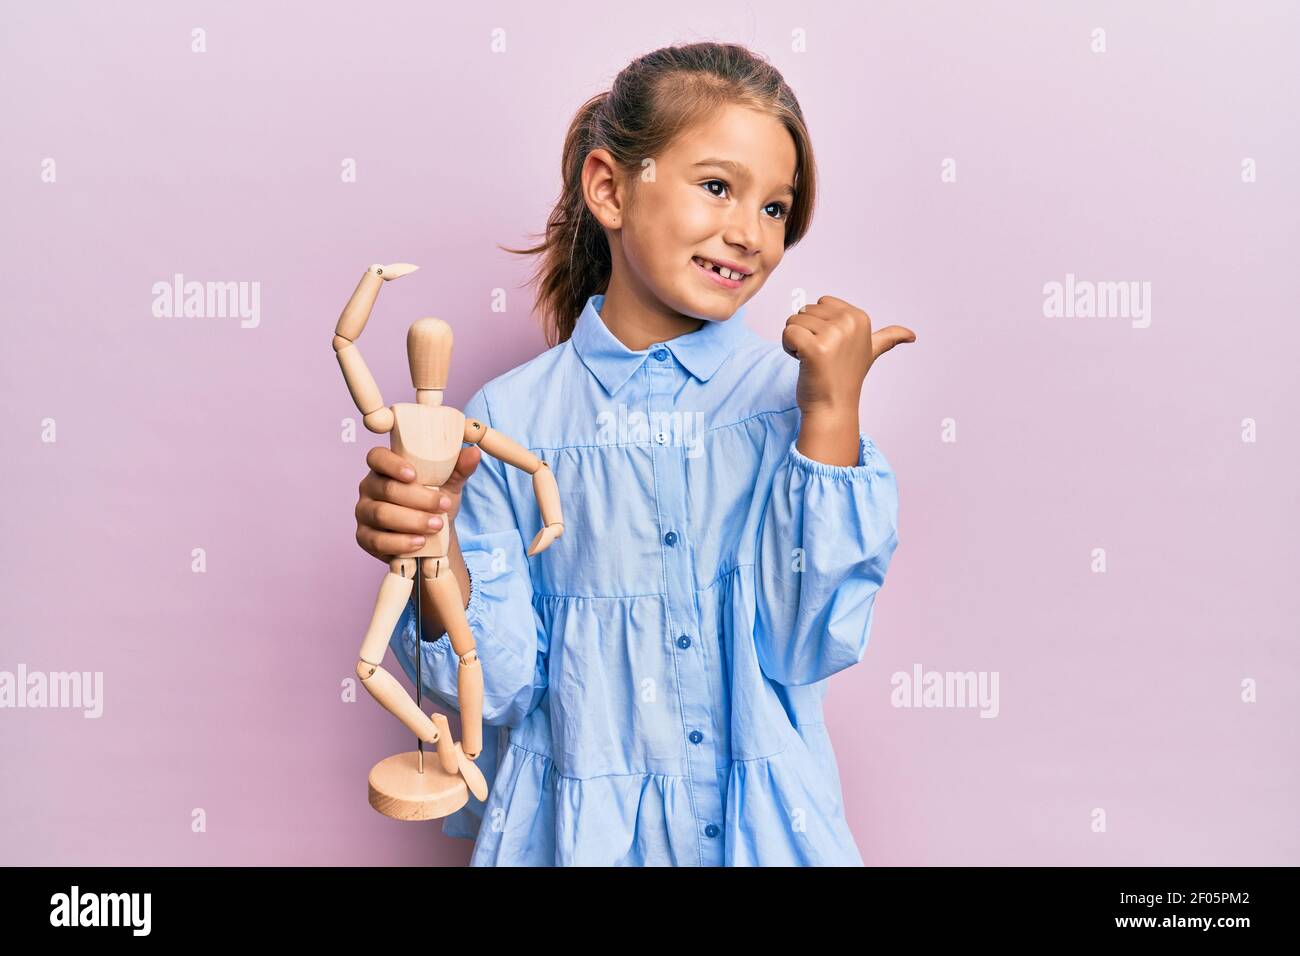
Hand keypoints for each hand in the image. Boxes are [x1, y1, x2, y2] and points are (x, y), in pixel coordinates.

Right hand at [354, 445, 482, 562]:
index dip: (393, 465)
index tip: (414, 475)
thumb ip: (459, 468)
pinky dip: (400, 542)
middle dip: (418, 499)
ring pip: (382, 514)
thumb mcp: (449, 483)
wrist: (433, 534)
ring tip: (436, 526)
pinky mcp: (364, 537)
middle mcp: (369, 487)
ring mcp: (364, 512)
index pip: (377, 457)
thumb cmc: (434, 501)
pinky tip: (419, 542)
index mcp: (385, 468)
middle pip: (387, 489)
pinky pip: (377, 540)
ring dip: (412, 521)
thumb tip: (474, 452)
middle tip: (442, 506)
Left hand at [781, 296, 914, 414]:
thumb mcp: (870, 353)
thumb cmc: (844, 379)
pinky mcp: (815, 349)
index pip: (820, 304)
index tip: (831, 346)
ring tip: (813, 361)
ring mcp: (833, 335)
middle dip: (806, 333)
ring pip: (793, 321)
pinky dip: (788, 348)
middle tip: (821, 356)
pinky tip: (803, 363)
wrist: (832, 408)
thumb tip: (912, 335)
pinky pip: (787, 333)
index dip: (819, 325)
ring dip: (796, 342)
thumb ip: (888, 339)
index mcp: (860, 317)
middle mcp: (849, 322)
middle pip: (804, 311)